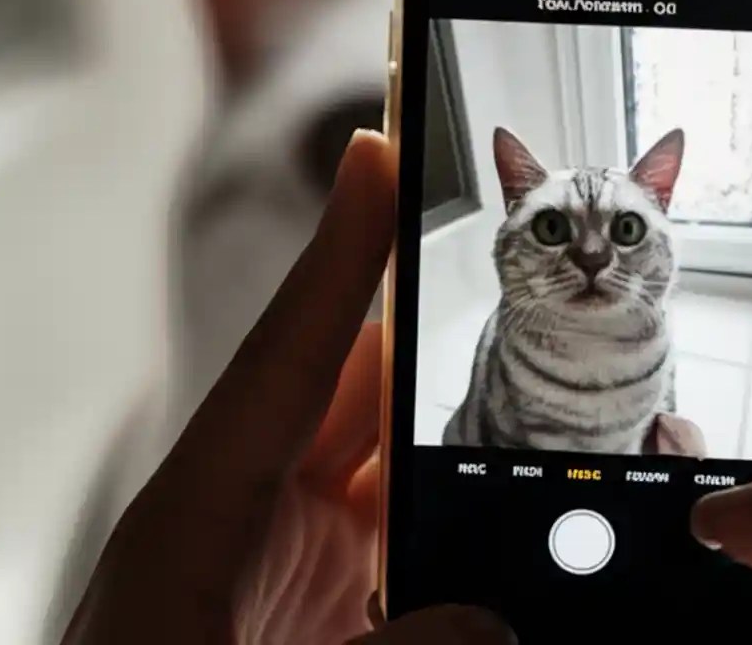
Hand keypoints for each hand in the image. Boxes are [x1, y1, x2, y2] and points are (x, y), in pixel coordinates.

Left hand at [60, 133, 509, 644]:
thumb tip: (490, 627)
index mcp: (201, 512)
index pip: (288, 352)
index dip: (342, 250)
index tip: (384, 153)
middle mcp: (251, 519)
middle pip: (361, 401)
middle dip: (441, 354)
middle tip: (525, 304)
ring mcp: (293, 564)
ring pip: (399, 474)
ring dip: (466, 459)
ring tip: (550, 434)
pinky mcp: (329, 611)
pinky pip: (408, 545)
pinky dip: (460, 531)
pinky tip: (513, 545)